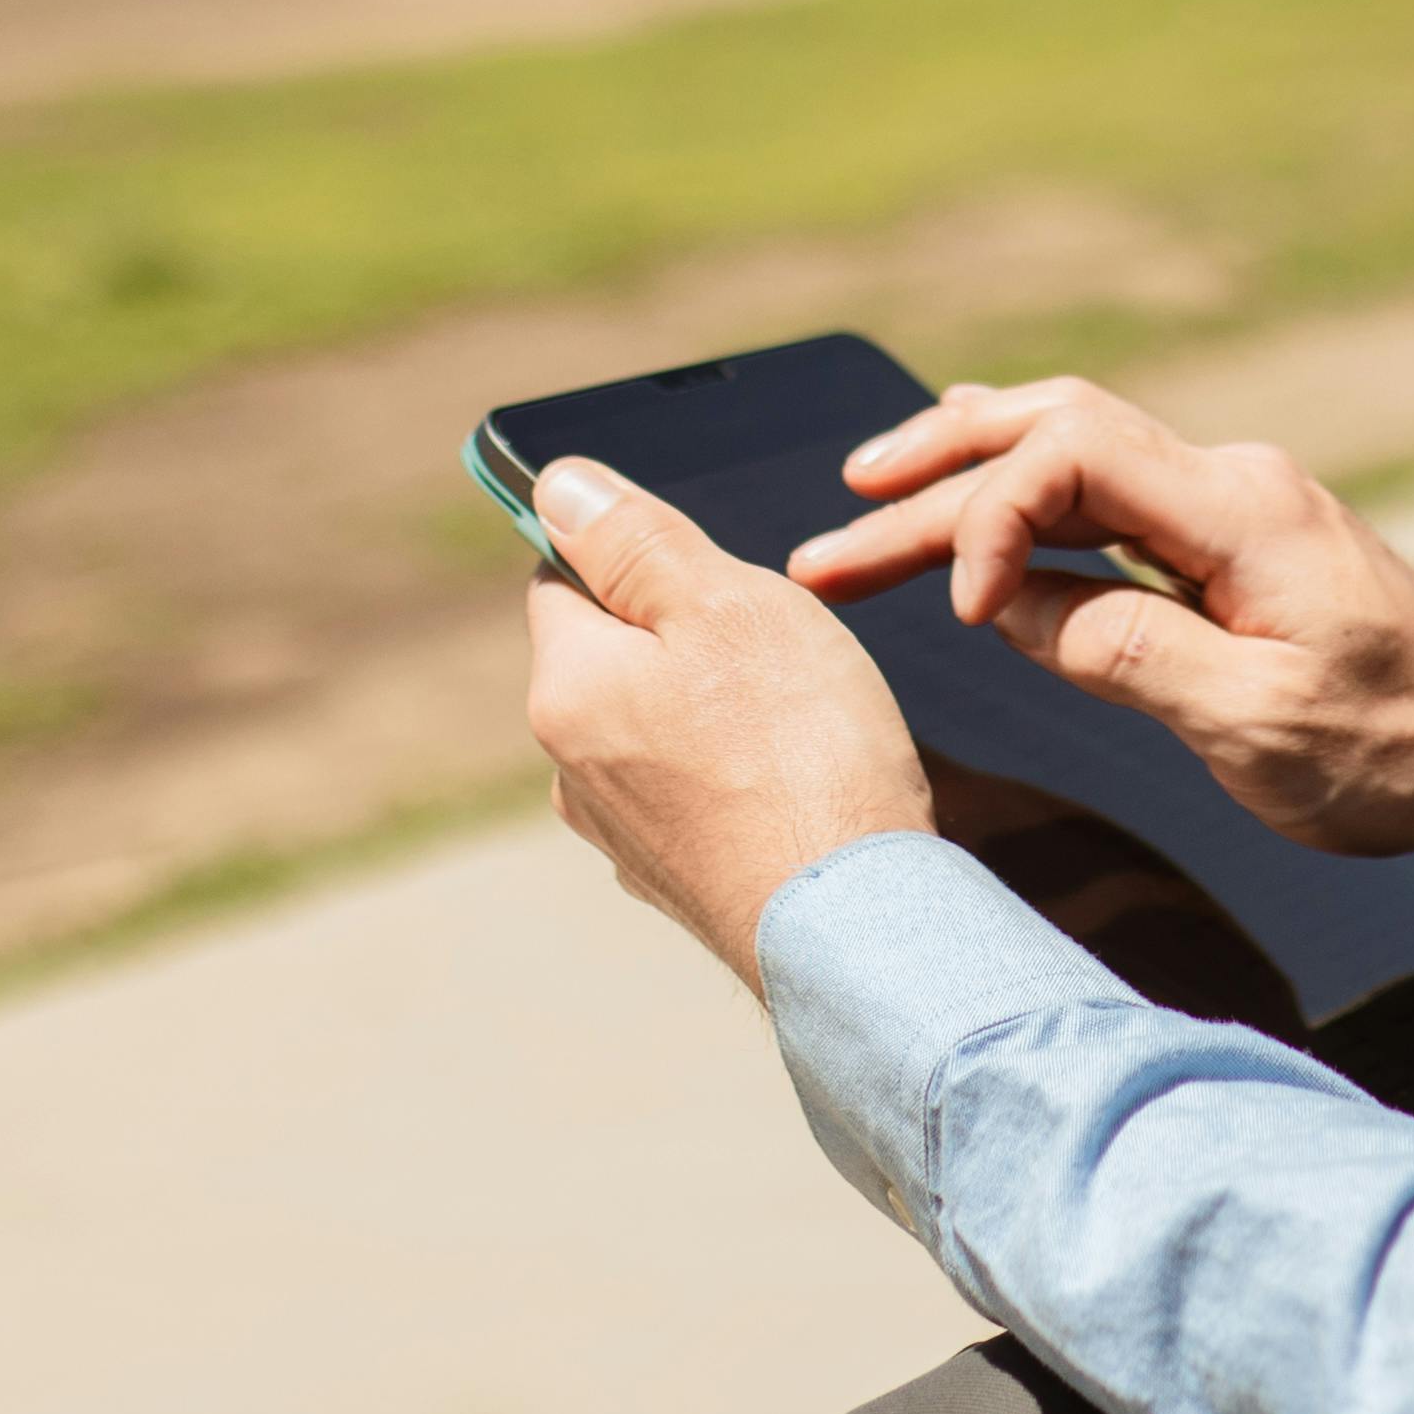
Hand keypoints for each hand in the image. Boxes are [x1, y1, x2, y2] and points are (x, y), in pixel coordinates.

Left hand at [515, 456, 933, 985]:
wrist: (858, 928)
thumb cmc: (801, 753)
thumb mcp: (726, 604)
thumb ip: (636, 541)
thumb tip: (556, 485)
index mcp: (566, 689)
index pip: (561, 580)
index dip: (631, 553)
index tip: (707, 567)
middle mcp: (571, 771)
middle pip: (616, 657)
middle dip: (686, 636)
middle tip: (777, 644)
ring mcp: (626, 838)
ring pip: (661, 730)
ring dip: (719, 710)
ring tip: (802, 719)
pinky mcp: (682, 884)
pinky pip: (702, 798)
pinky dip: (743, 778)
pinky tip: (804, 783)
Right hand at [791, 378, 1413, 859]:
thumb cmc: (1407, 749)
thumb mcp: (1262, 729)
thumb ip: (1129, 656)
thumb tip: (1010, 607)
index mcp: (1240, 511)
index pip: (1070, 454)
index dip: (985, 520)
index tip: (954, 616)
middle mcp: (1230, 482)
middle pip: (1052, 433)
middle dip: (932, 478)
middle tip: (829, 534)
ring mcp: (1231, 505)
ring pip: (1072, 450)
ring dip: (966, 478)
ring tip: (865, 506)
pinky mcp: (1231, 540)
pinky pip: (1104, 490)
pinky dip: (1020, 498)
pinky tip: (968, 511)